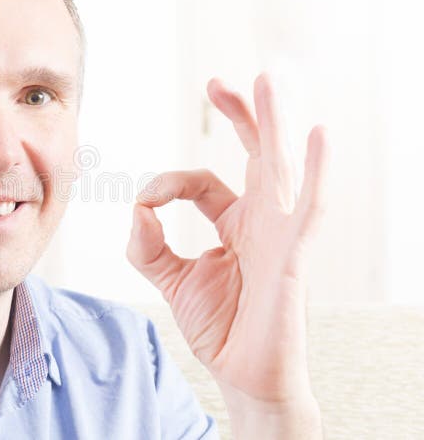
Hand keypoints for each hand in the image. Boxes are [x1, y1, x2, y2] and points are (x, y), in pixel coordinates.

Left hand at [126, 74, 327, 431]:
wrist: (243, 375)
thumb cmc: (220, 327)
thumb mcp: (172, 279)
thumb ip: (148, 246)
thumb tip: (138, 210)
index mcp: (235, 223)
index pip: (203, 181)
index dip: (169, 183)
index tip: (146, 202)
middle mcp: (261, 220)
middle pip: (255, 155)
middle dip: (241, 116)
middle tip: (220, 83)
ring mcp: (280, 233)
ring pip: (281, 167)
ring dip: (274, 124)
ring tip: (270, 81)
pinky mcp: (293, 255)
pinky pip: (309, 208)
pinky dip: (316, 172)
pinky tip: (318, 136)